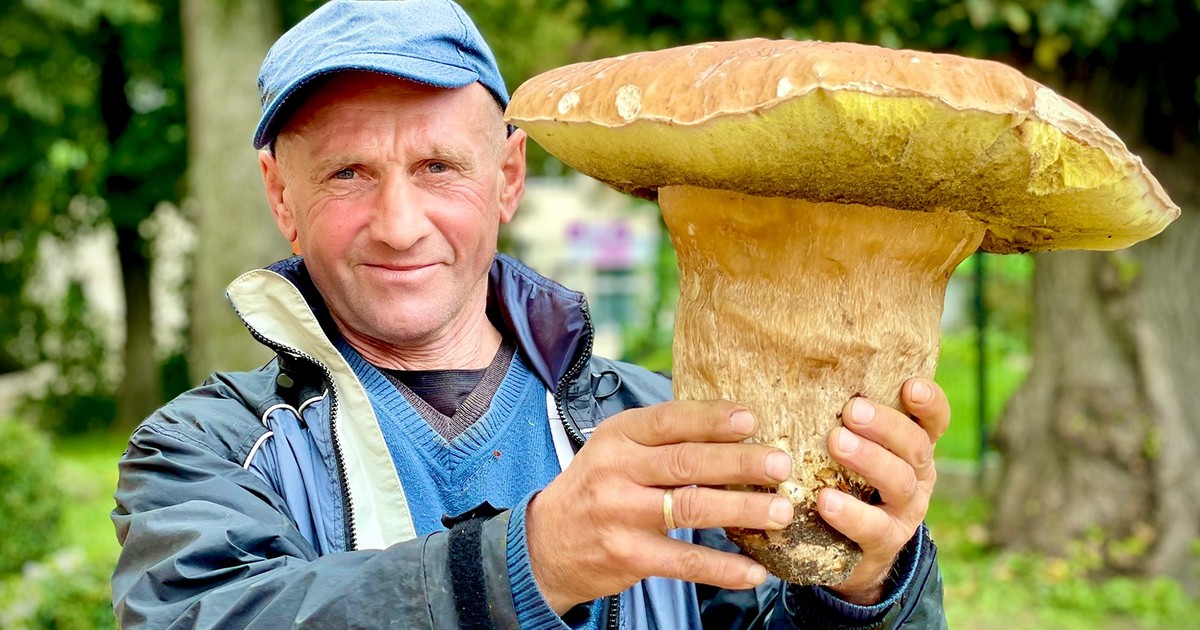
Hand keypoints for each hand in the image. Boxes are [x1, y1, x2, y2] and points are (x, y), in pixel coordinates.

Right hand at [524, 401, 794, 612]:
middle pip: (687, 462)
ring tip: (781, 512)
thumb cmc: (597, 488)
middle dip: (740, 463)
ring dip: (742, 509)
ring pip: (691, 508)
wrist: (546, 543)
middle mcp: (617, 470)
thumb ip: (662, 440)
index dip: (711, 419)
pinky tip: (755, 570)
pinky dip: (723, 568)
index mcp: (617, 436)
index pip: (669, 420)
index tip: (752, 419)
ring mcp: (621, 514)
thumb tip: (735, 430)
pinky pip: (684, 562)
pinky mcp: (628, 556)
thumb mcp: (616, 450)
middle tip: (781, 465)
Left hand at [820, 378, 949, 604]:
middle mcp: (918, 476)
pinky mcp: (884, 543)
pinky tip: (826, 500)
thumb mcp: (855, 449)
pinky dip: (850, 513)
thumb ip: (846, 420)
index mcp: (913, 448)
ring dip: (869, 460)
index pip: (934, 420)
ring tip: (836, 442)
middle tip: (852, 410)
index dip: (929, 402)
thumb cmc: (846, 482)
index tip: (910, 386)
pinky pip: (873, 528)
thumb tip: (804, 371)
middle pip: (915, 446)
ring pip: (899, 483)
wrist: (849, 552)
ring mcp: (905, 512)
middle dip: (886, 426)